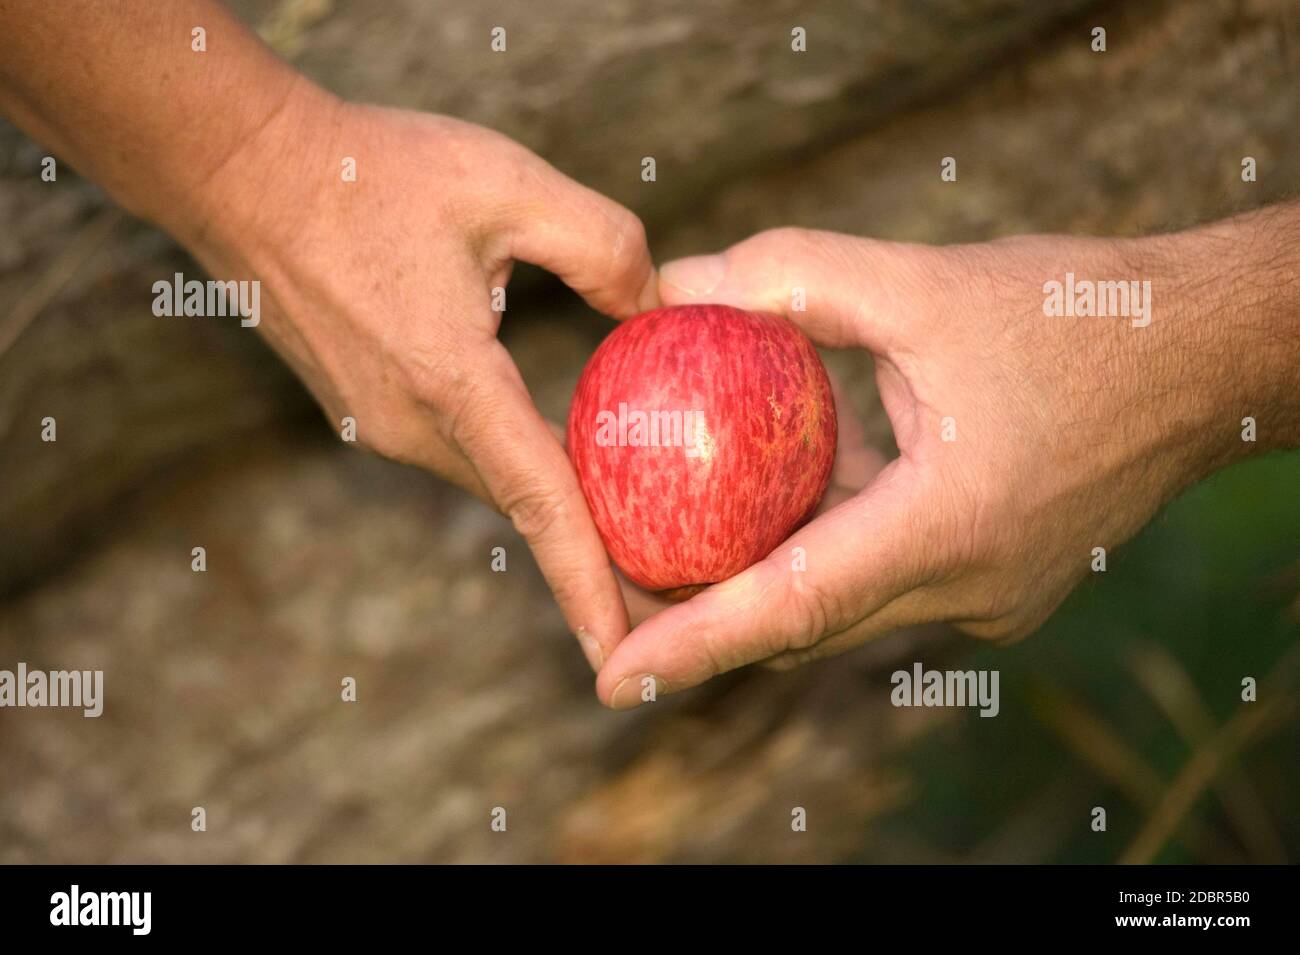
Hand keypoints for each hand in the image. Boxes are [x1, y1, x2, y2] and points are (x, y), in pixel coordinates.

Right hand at [188, 86, 657, 668]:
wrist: (238, 173)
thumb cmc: (369, 172)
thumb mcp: (505, 183)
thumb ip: (601, 243)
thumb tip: (654, 304)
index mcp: (449, 382)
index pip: (540, 503)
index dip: (588, 583)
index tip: (627, 656)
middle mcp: (410, 426)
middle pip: (524, 509)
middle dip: (594, 562)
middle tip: (677, 588)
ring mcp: (379, 425)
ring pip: (492, 481)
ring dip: (557, 509)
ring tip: (638, 531)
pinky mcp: (365, 409)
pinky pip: (461, 453)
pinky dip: (518, 467)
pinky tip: (562, 456)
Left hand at [596, 218, 1298, 707]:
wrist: (1209, 357)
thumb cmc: (1081, 315)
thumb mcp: (927, 283)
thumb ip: (796, 278)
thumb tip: (676, 286)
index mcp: (951, 525)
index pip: (794, 604)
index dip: (695, 645)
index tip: (611, 678)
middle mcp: (969, 586)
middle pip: (805, 623)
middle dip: (706, 623)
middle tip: (612, 594)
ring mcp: (990, 595)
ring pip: (845, 606)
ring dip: (767, 579)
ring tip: (679, 534)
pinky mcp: (1000, 581)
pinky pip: (887, 581)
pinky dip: (830, 547)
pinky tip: (799, 484)